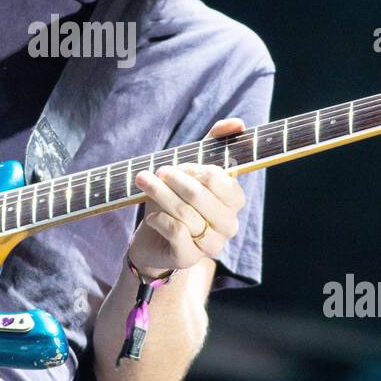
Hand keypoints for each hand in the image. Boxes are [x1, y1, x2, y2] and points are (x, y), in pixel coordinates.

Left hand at [128, 117, 247, 278]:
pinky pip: (176, 232)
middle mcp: (228, 224)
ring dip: (159, 193)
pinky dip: (160, 219)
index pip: (219, 179)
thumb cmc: (176, 199)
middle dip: (174, 179)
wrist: (153, 239)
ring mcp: (212, 244)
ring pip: (185, 213)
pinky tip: (151, 216)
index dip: (195, 170)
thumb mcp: (192, 169)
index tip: (178, 164)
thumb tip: (238, 123)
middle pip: (199, 194)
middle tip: (157, 170)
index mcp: (234, 200)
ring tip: (142, 180)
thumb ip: (215, 143)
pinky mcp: (190, 257)